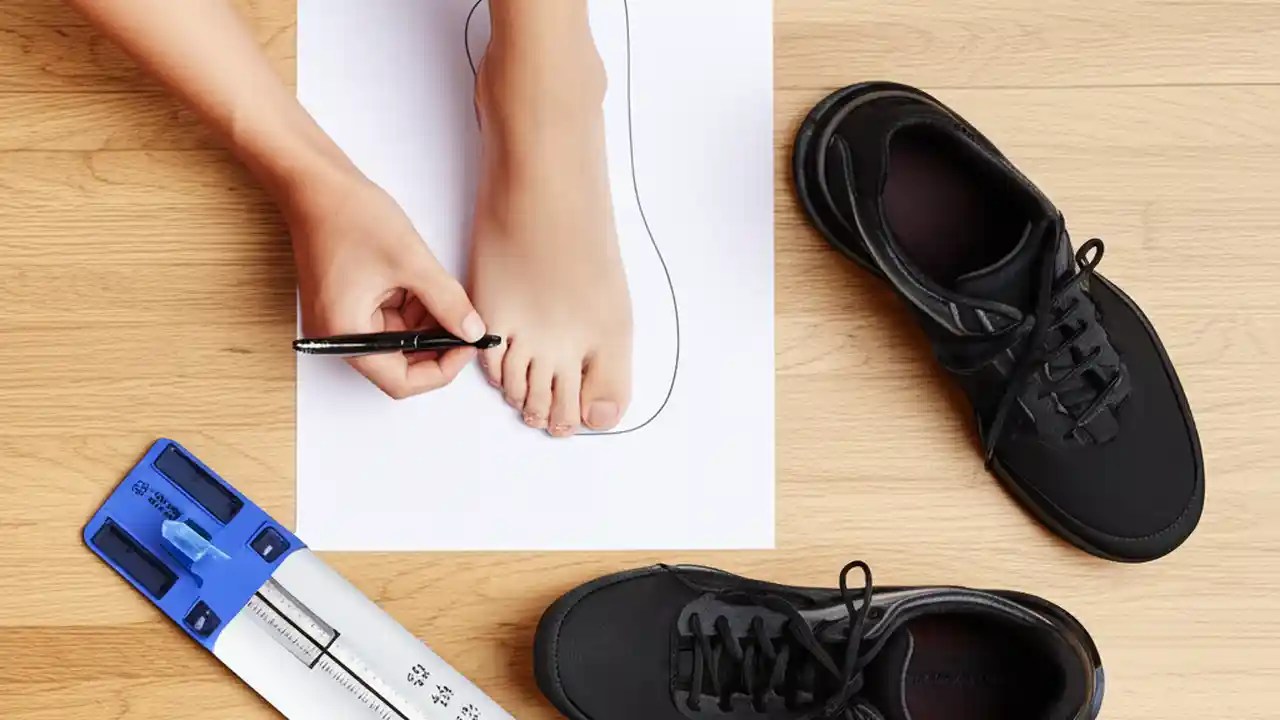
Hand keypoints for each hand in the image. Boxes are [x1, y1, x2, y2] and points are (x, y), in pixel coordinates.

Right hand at [288, 171, 485, 398]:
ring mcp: (342, 318)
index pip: (399, 381)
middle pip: (398, 362)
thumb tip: (472, 331)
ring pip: (398, 339)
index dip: (440, 369)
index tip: (467, 346)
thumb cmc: (350, 216)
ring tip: (445, 292)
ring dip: (426, 322)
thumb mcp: (411, 262)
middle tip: (467, 322)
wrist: (316, 182)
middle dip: (435, 343)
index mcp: (346, 333)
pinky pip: (389, 317)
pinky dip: (413, 306)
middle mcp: (339, 334)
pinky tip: (426, 283)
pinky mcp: (349, 301)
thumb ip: (447, 301)